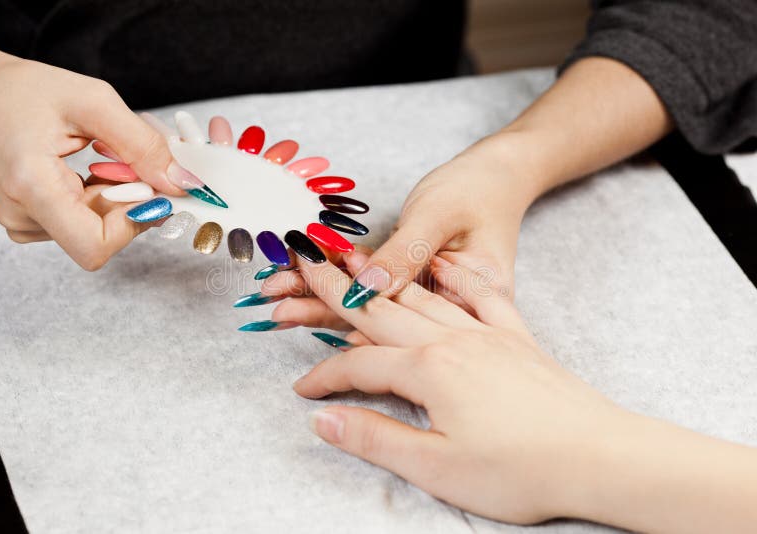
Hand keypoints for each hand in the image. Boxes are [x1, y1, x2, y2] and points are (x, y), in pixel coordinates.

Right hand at [0, 46, 193, 269]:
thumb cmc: (19, 90)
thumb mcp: (92, 101)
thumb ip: (141, 144)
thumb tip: (179, 184)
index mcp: (30, 187)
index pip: (95, 246)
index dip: (134, 223)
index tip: (153, 190)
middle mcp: (22, 216)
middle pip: (101, 237)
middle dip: (131, 203)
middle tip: (132, 161)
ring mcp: (24, 223)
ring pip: (96, 230)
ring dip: (117, 197)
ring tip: (105, 157)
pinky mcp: (31, 221)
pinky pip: (83, 221)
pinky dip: (101, 197)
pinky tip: (93, 167)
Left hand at [262, 140, 533, 328]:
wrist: (502, 174)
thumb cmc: (477, 188)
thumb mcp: (438, 216)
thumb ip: (403, 255)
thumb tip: (361, 292)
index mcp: (468, 301)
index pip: (393, 315)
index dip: (338, 310)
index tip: (291, 301)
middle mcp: (449, 311)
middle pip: (377, 316)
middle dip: (319, 307)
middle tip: (272, 301)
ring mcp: (433, 300)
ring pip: (371, 304)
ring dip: (322, 296)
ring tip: (277, 291)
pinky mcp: (418, 284)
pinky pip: (375, 287)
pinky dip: (340, 279)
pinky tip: (303, 276)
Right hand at [289, 252, 622, 523]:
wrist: (600, 456)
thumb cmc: (520, 471)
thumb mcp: (436, 466)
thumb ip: (375, 438)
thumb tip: (323, 421)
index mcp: (429, 370)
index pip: (359, 364)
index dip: (325, 375)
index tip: (302, 389)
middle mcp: (452, 340)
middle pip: (381, 309)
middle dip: (338, 289)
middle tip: (305, 262)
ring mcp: (486, 333)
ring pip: (422, 297)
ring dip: (383, 277)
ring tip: (355, 255)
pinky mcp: (515, 337)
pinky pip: (480, 294)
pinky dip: (455, 276)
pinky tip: (443, 263)